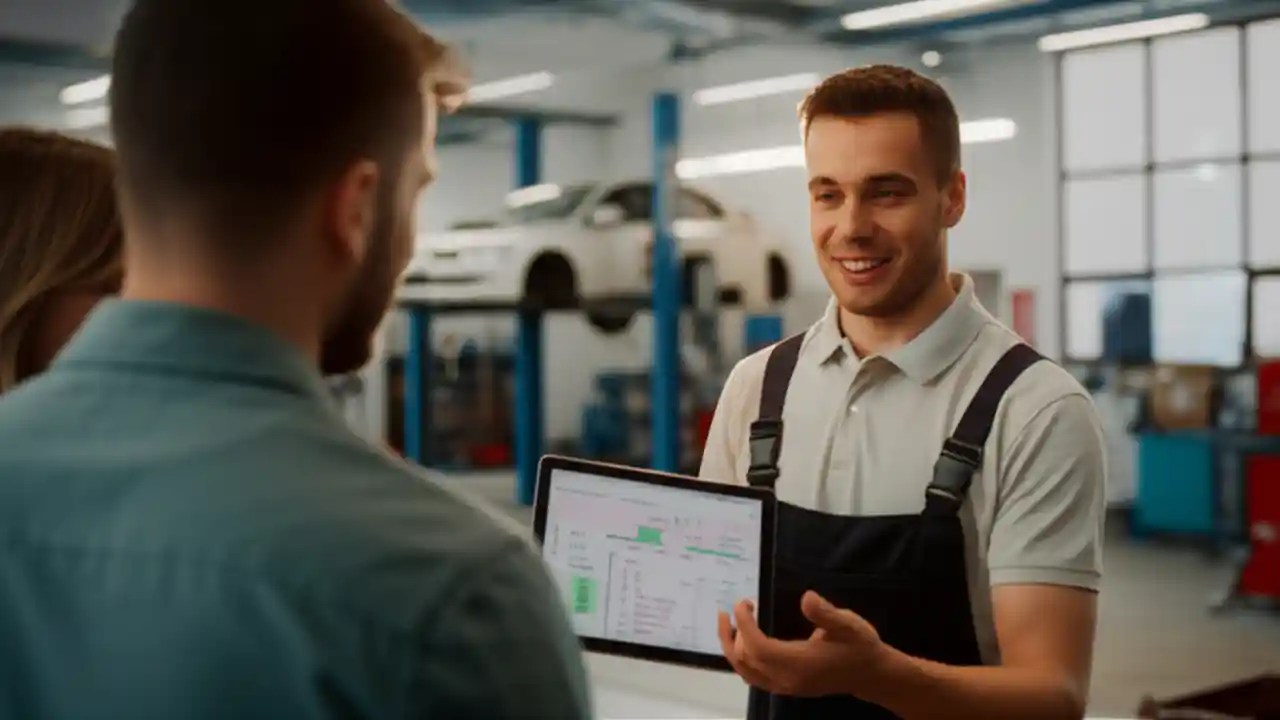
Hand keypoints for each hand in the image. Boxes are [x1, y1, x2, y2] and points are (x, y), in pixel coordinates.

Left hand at [717, 591, 889, 697]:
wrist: (871, 675)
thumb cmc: (860, 646)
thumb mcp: (849, 625)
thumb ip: (827, 614)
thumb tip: (806, 598)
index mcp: (800, 664)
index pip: (758, 647)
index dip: (745, 625)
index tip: (744, 602)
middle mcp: (788, 679)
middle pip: (745, 660)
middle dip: (733, 632)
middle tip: (736, 606)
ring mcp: (785, 687)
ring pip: (745, 671)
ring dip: (730, 646)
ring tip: (726, 621)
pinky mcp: (786, 688)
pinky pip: (753, 676)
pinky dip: (740, 658)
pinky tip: (741, 640)